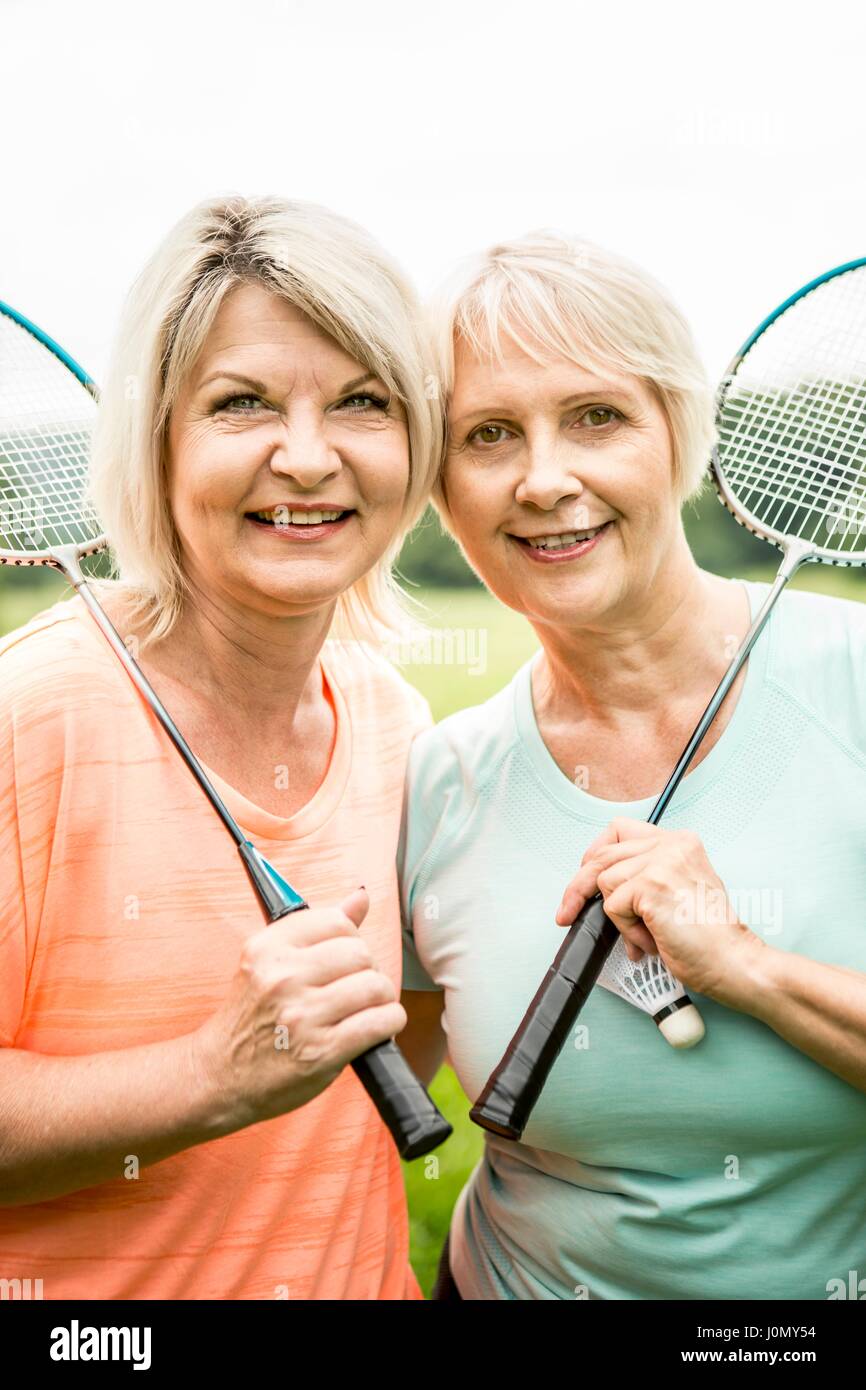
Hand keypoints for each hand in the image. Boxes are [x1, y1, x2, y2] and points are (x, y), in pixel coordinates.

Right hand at [192, 888, 405, 1127]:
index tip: (344, 959)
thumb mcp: (270, 964)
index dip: (351, 940)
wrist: (221, 1076)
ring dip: (381, 998)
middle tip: (358, 987)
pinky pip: (380, 1022)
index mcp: (268, 949)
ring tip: (368, 1007)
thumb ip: (318, 929)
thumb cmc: (252, 1017)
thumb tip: (361, 896)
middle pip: (361, 954)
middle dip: (368, 970)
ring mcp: (302, 1016)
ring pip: (375, 986)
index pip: (338, 922)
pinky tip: (377, 1027)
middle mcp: (282, 978)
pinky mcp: (322, 1051)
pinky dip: (389, 1023)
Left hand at [555, 818, 764, 1003]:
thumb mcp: (680, 891)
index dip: (596, 853)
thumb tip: (602, 889)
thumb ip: (647, 878)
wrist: (734, 961)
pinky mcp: (651, 885)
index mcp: (680, 842)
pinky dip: (626, 931)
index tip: (584, 876)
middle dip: (579, 887)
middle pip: (602, 854)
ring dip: (618, 918)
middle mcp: (671, 844)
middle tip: (568, 912)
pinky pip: (613, 907)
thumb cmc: (710, 938)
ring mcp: (661, 862)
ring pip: (605, 882)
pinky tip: (651, 939)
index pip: (620, 830)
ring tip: (647, 934)